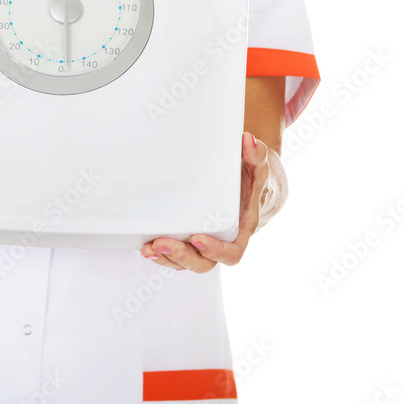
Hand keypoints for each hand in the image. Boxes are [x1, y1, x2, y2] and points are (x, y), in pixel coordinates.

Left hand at [140, 132, 272, 272]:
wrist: (245, 185)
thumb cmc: (250, 179)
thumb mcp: (257, 166)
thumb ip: (256, 155)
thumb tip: (247, 140)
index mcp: (239, 230)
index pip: (231, 251)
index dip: (215, 250)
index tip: (197, 238)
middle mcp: (221, 241)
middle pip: (203, 262)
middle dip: (181, 256)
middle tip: (161, 243)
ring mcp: (203, 243)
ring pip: (186, 262)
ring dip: (166, 258)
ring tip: (148, 249)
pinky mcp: (188, 239)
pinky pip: (176, 254)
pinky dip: (161, 253)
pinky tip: (145, 245)